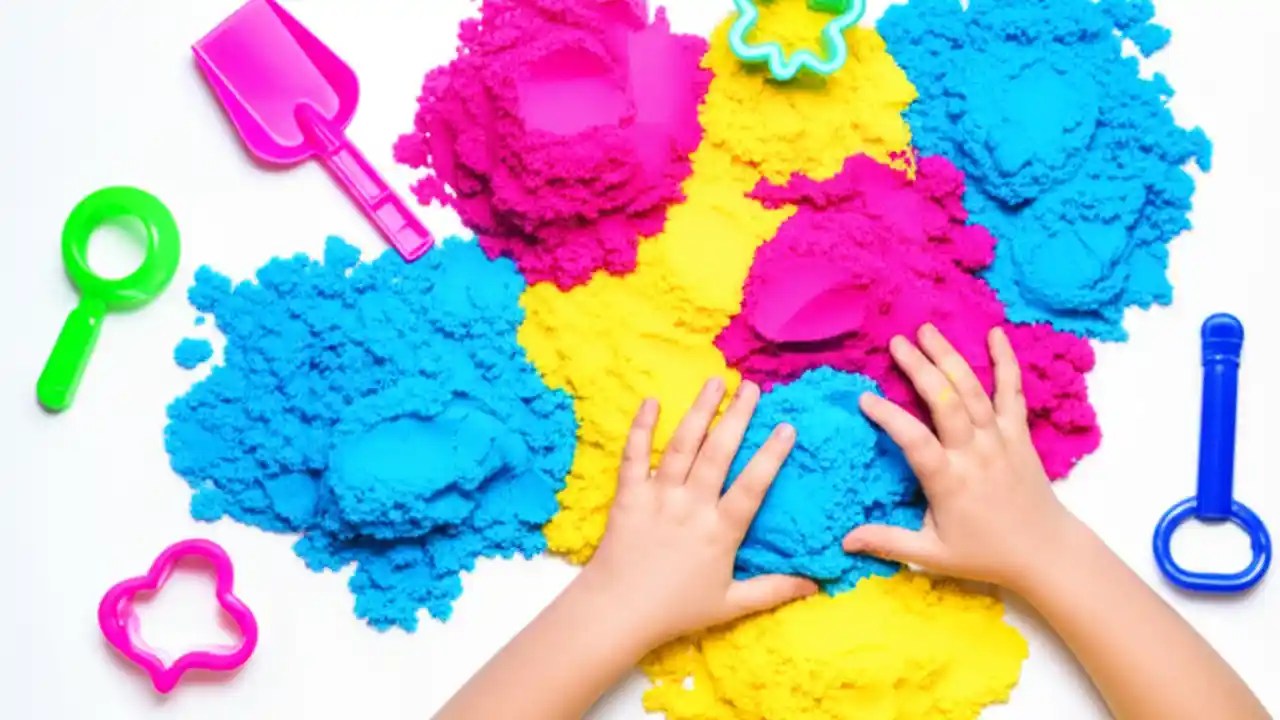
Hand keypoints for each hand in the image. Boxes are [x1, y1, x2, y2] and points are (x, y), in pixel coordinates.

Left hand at [578, 378, 818, 648]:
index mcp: (719, 532)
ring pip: (681, 446)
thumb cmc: (676, 609)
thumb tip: (817, 584)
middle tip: (751, 388)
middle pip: (717, 453)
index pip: (751, 486)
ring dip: (699, 411)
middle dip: (736, 417)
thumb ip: (774, 590)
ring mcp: (658, 498)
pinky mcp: (628, 495)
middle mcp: (690, 507)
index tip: (786, 427)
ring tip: (715, 382)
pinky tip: (652, 402)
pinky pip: (634, 456)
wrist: (617, 612)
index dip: (770, 456)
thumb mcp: (731, 605)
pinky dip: (641, 427)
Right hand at [842, 324, 1081, 591]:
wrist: (1046, 552)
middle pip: (946, 402)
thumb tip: (844, 541)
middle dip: (920, 368)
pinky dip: (1005, 362)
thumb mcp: (932, 554)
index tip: (864, 398)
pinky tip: (996, 334)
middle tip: (896, 342)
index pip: (914, 441)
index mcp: (949, 481)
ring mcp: (1000, 439)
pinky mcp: (1019, 434)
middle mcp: (974, 453)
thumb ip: (888, 542)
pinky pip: (1012, 392)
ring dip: (950, 357)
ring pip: (973, 390)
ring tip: (927, 331)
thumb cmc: (986, 553)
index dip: (889, 417)